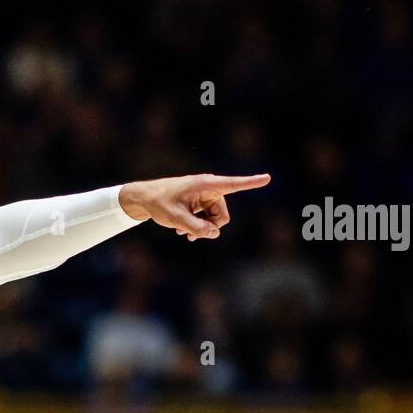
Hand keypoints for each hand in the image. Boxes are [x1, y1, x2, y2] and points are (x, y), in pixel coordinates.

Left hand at [119, 173, 271, 240]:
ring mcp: (205, 196)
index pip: (233, 184)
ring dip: (202, 228)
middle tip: (190, 233)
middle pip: (222, 216)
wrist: (144, 199)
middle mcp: (209, 189)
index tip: (268, 178)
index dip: (251, 182)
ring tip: (183, 231)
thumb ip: (197, 228)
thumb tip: (215, 234)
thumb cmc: (159, 203)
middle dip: (210, 227)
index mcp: (206, 185)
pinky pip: (208, 219)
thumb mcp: (176, 219)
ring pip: (215, 220)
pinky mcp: (200, 203)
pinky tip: (182, 230)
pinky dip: (198, 225)